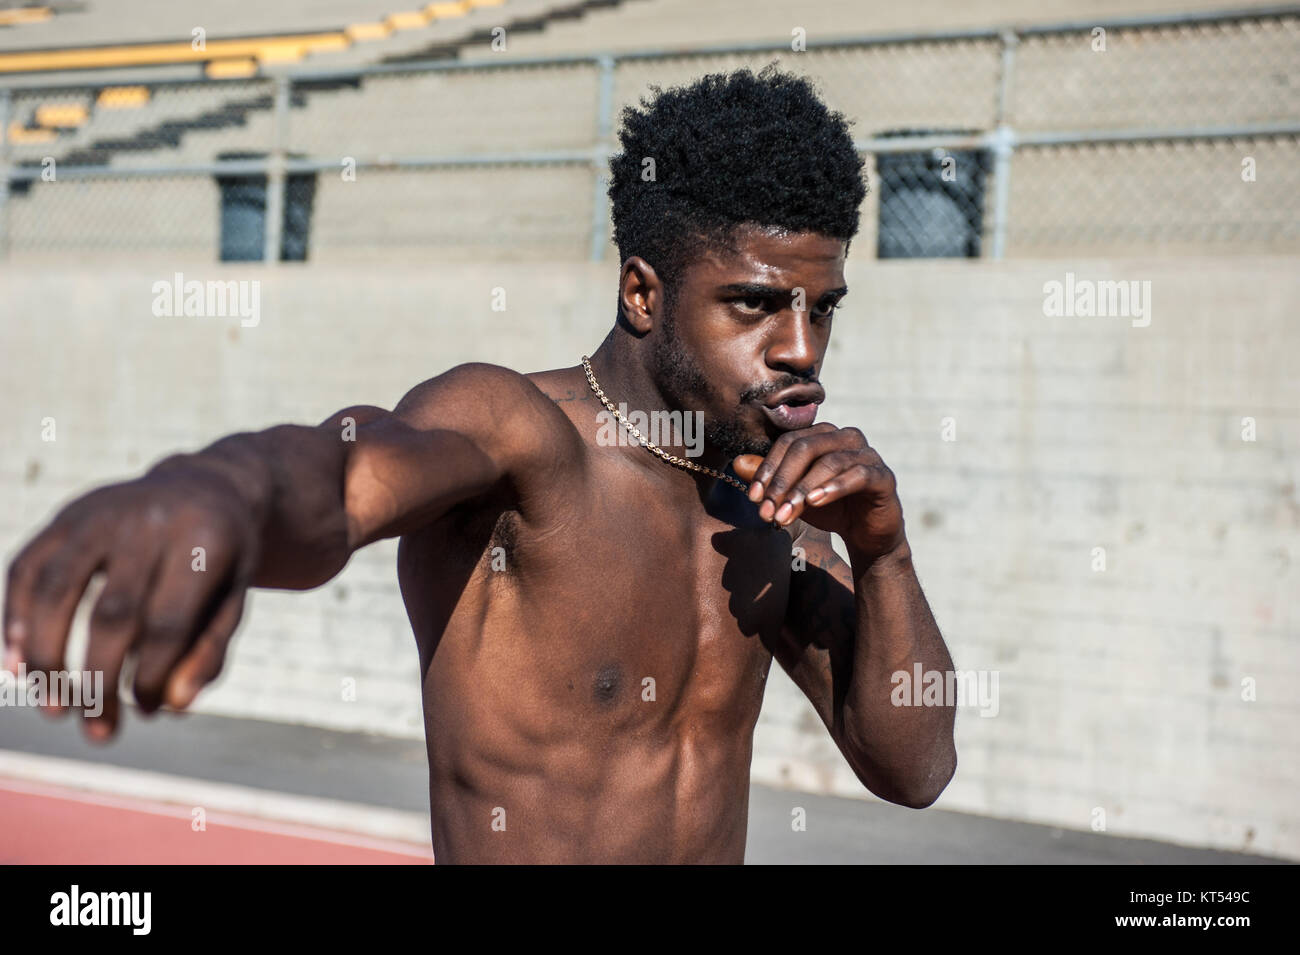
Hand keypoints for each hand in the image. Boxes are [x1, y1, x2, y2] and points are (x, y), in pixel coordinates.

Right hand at [3, 467, 260, 739]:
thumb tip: (171, 708)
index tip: (150, 710)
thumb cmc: (221, 559)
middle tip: (100, 732)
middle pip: (113, 613)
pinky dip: (16, 619)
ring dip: (48, 658)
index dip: (154, 676)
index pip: (169, 622)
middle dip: (101, 682)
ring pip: (57, 590)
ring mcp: (99, 512)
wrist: (205, 486)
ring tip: (55, 711)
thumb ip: (210, 651)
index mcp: (203, 538)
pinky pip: (26, 568)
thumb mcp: (234, 598)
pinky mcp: (66, 515)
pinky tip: (18, 668)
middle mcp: (147, 520)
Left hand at [733, 422, 904, 559]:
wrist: (865, 534)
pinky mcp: (883, 476)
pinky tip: (815, 502)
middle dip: (782, 481)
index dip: (767, 468)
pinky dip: (834, 487)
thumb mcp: (793, 494)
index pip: (788, 442)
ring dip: (802, 490)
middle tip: (767, 511)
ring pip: (829, 462)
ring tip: (786, 515)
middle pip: (805, 447)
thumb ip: (770, 479)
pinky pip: (858, 475)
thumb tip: (737, 463)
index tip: (753, 498)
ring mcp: (867, 454)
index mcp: (823, 435)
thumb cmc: (828, 508)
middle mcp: (846, 437)